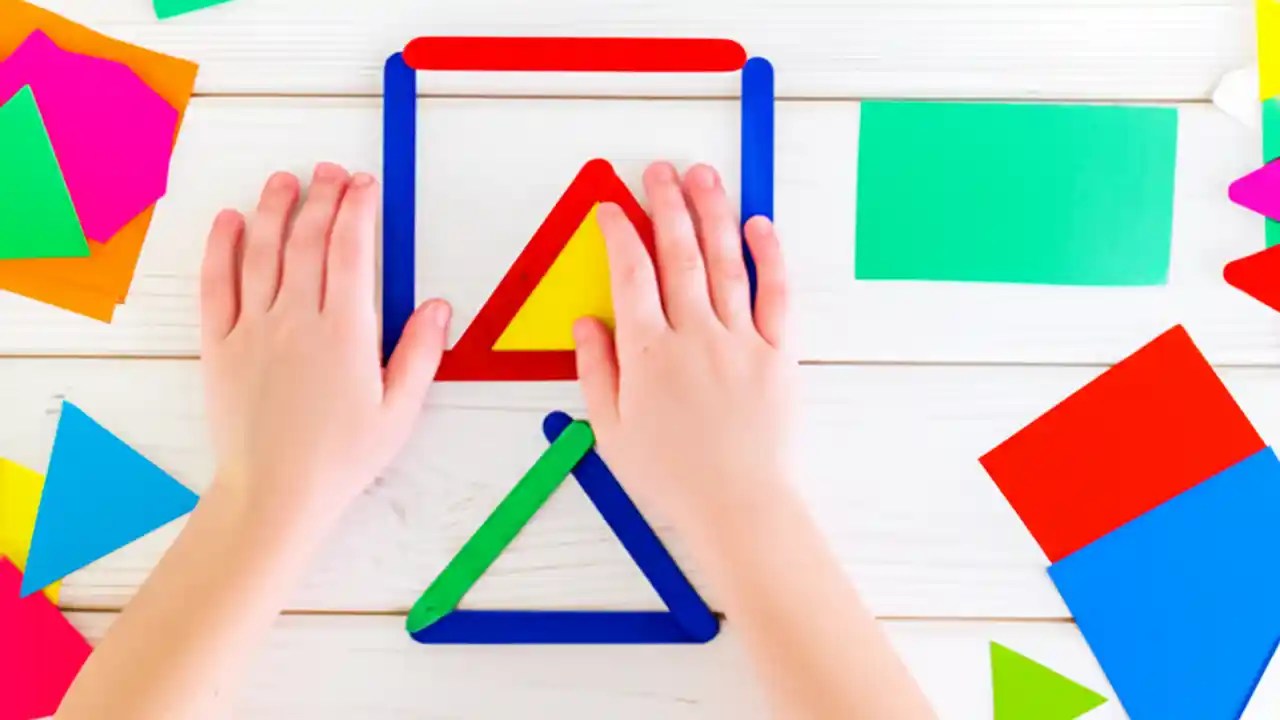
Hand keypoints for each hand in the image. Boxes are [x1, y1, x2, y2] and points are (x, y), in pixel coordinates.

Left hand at [200, 163, 450, 530]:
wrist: (275, 494)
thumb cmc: (341, 459)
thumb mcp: (398, 411)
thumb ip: (419, 353)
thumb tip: (439, 307)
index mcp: (345, 332)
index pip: (352, 251)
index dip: (359, 210)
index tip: (365, 185)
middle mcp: (296, 320)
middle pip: (308, 241)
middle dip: (323, 197)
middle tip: (331, 171)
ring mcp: (253, 329)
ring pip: (262, 251)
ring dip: (274, 209)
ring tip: (285, 180)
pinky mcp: (220, 345)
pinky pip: (216, 284)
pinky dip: (221, 247)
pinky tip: (229, 220)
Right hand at [573, 162, 793, 533]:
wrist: (740, 508)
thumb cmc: (672, 479)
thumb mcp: (611, 432)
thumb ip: (596, 371)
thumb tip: (587, 322)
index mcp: (648, 352)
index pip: (629, 274)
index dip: (618, 233)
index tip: (611, 207)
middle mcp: (694, 334)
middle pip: (678, 254)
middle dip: (665, 205)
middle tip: (658, 170)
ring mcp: (740, 340)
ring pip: (725, 262)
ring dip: (712, 213)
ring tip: (703, 175)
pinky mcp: (778, 354)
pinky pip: (775, 294)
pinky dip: (769, 257)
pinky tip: (759, 225)